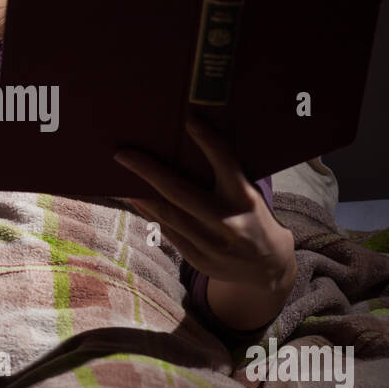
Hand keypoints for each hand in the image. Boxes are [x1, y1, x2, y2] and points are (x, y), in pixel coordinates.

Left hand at [114, 117, 294, 291]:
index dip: (208, 141)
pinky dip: (148, 213)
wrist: (269, 267)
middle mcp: (228, 221)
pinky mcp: (199, 259)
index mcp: (245, 198)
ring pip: (167, 214)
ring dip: (139, 194)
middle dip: (148, 171)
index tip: (190, 120)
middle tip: (123, 154)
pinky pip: (167, 231)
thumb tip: (185, 150)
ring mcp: (212, 244)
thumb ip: (227, 177)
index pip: (226, 163)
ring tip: (119, 177)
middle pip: (180, 191)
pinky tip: (134, 199)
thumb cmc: (254, 218)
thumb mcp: (251, 195)